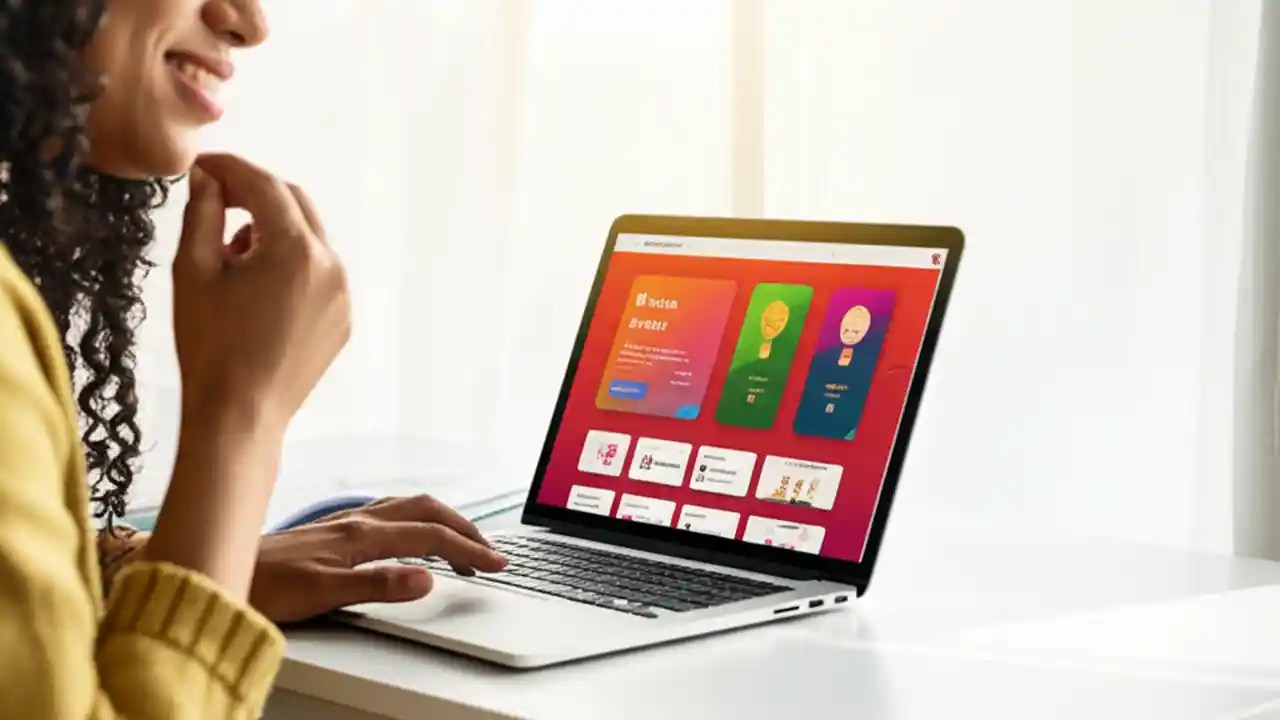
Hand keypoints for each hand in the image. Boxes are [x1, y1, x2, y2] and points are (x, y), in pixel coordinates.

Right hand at [173, 153, 349, 427]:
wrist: (240, 415)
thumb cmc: (210, 346)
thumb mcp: (193, 271)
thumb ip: (201, 213)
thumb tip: (206, 178)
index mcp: (296, 250)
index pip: (265, 185)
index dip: (230, 168)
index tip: (203, 166)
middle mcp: (332, 266)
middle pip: (295, 204)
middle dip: (255, 195)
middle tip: (215, 200)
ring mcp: (343, 294)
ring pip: (310, 239)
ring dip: (273, 232)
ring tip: (232, 258)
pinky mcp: (343, 318)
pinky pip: (319, 274)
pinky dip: (291, 265)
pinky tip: (256, 290)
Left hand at [247, 495, 507, 622]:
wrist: (219, 567)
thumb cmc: (264, 585)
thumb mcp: (323, 593)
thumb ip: (378, 585)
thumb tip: (427, 578)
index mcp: (362, 535)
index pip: (432, 536)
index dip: (469, 549)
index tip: (497, 563)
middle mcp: (358, 520)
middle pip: (429, 511)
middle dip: (466, 528)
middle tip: (491, 553)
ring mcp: (347, 521)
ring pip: (411, 507)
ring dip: (445, 520)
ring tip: (463, 542)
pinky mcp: (336, 528)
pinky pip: (392, 512)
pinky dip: (418, 519)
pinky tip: (413, 531)